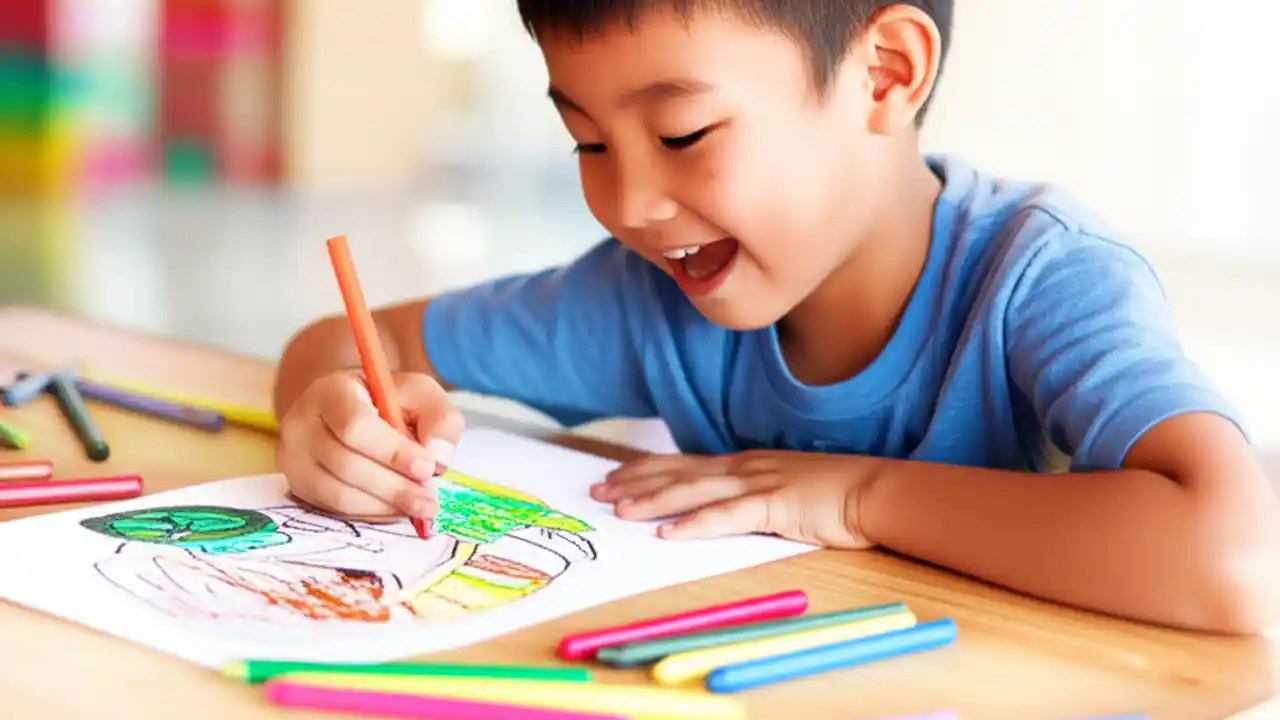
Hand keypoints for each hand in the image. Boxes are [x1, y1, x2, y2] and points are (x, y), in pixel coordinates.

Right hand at [276, 370, 463, 521]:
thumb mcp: (422, 395)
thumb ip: (440, 419)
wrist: (352, 410)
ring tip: (420, 506)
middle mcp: (301, 422)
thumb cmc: (389, 401)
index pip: (356, 426)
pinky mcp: (298, 484)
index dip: (392, 452)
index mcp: (331, 390)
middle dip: (393, 486)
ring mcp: (293, 456)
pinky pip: (333, 508)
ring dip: (384, 505)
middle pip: (346, 464)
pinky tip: (396, 509)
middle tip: (429, 500)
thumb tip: (438, 458)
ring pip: (338, 492)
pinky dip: (370, 513)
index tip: (427, 468)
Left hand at [590, 450, 877, 548]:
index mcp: (741, 465)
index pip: (681, 465)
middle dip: (632, 483)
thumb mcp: (778, 489)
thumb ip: (746, 495)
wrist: (872, 489)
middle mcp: (742, 468)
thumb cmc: (829, 494)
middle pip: (676, 474)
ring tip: (620, 511)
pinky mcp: (775, 505)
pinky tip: (671, 534)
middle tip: (595, 492)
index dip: (642, 471)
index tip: (609, 479)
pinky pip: (728, 516)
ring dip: (653, 501)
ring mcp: (757, 483)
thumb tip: (713, 509)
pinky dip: (696, 524)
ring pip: (693, 491)